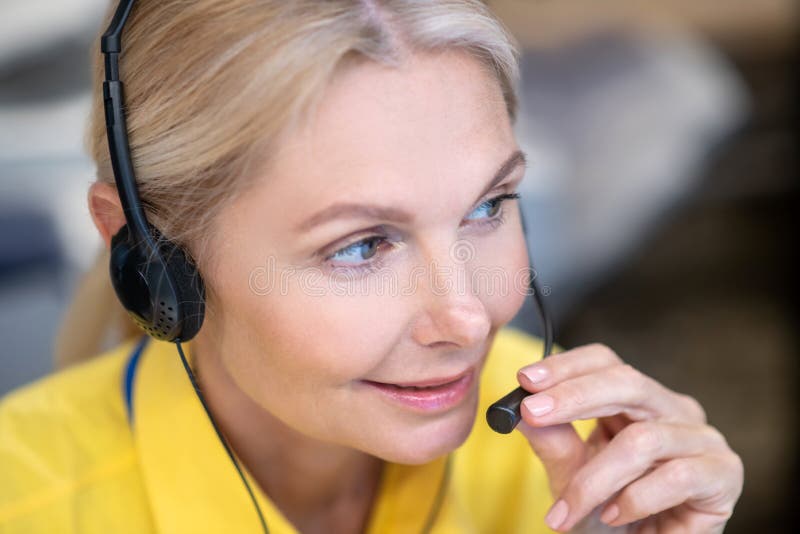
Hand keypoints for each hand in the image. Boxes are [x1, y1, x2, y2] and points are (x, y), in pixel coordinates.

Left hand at [515, 343, 743, 532]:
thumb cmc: (610, 514)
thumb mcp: (570, 476)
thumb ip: (551, 442)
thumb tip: (519, 411)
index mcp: (636, 401)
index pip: (605, 362)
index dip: (566, 365)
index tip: (525, 380)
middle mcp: (672, 409)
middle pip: (627, 381)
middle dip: (573, 396)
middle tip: (532, 413)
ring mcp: (703, 438)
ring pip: (643, 440)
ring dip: (596, 479)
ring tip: (569, 509)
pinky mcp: (723, 473)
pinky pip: (677, 476)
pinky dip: (636, 499)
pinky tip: (614, 516)